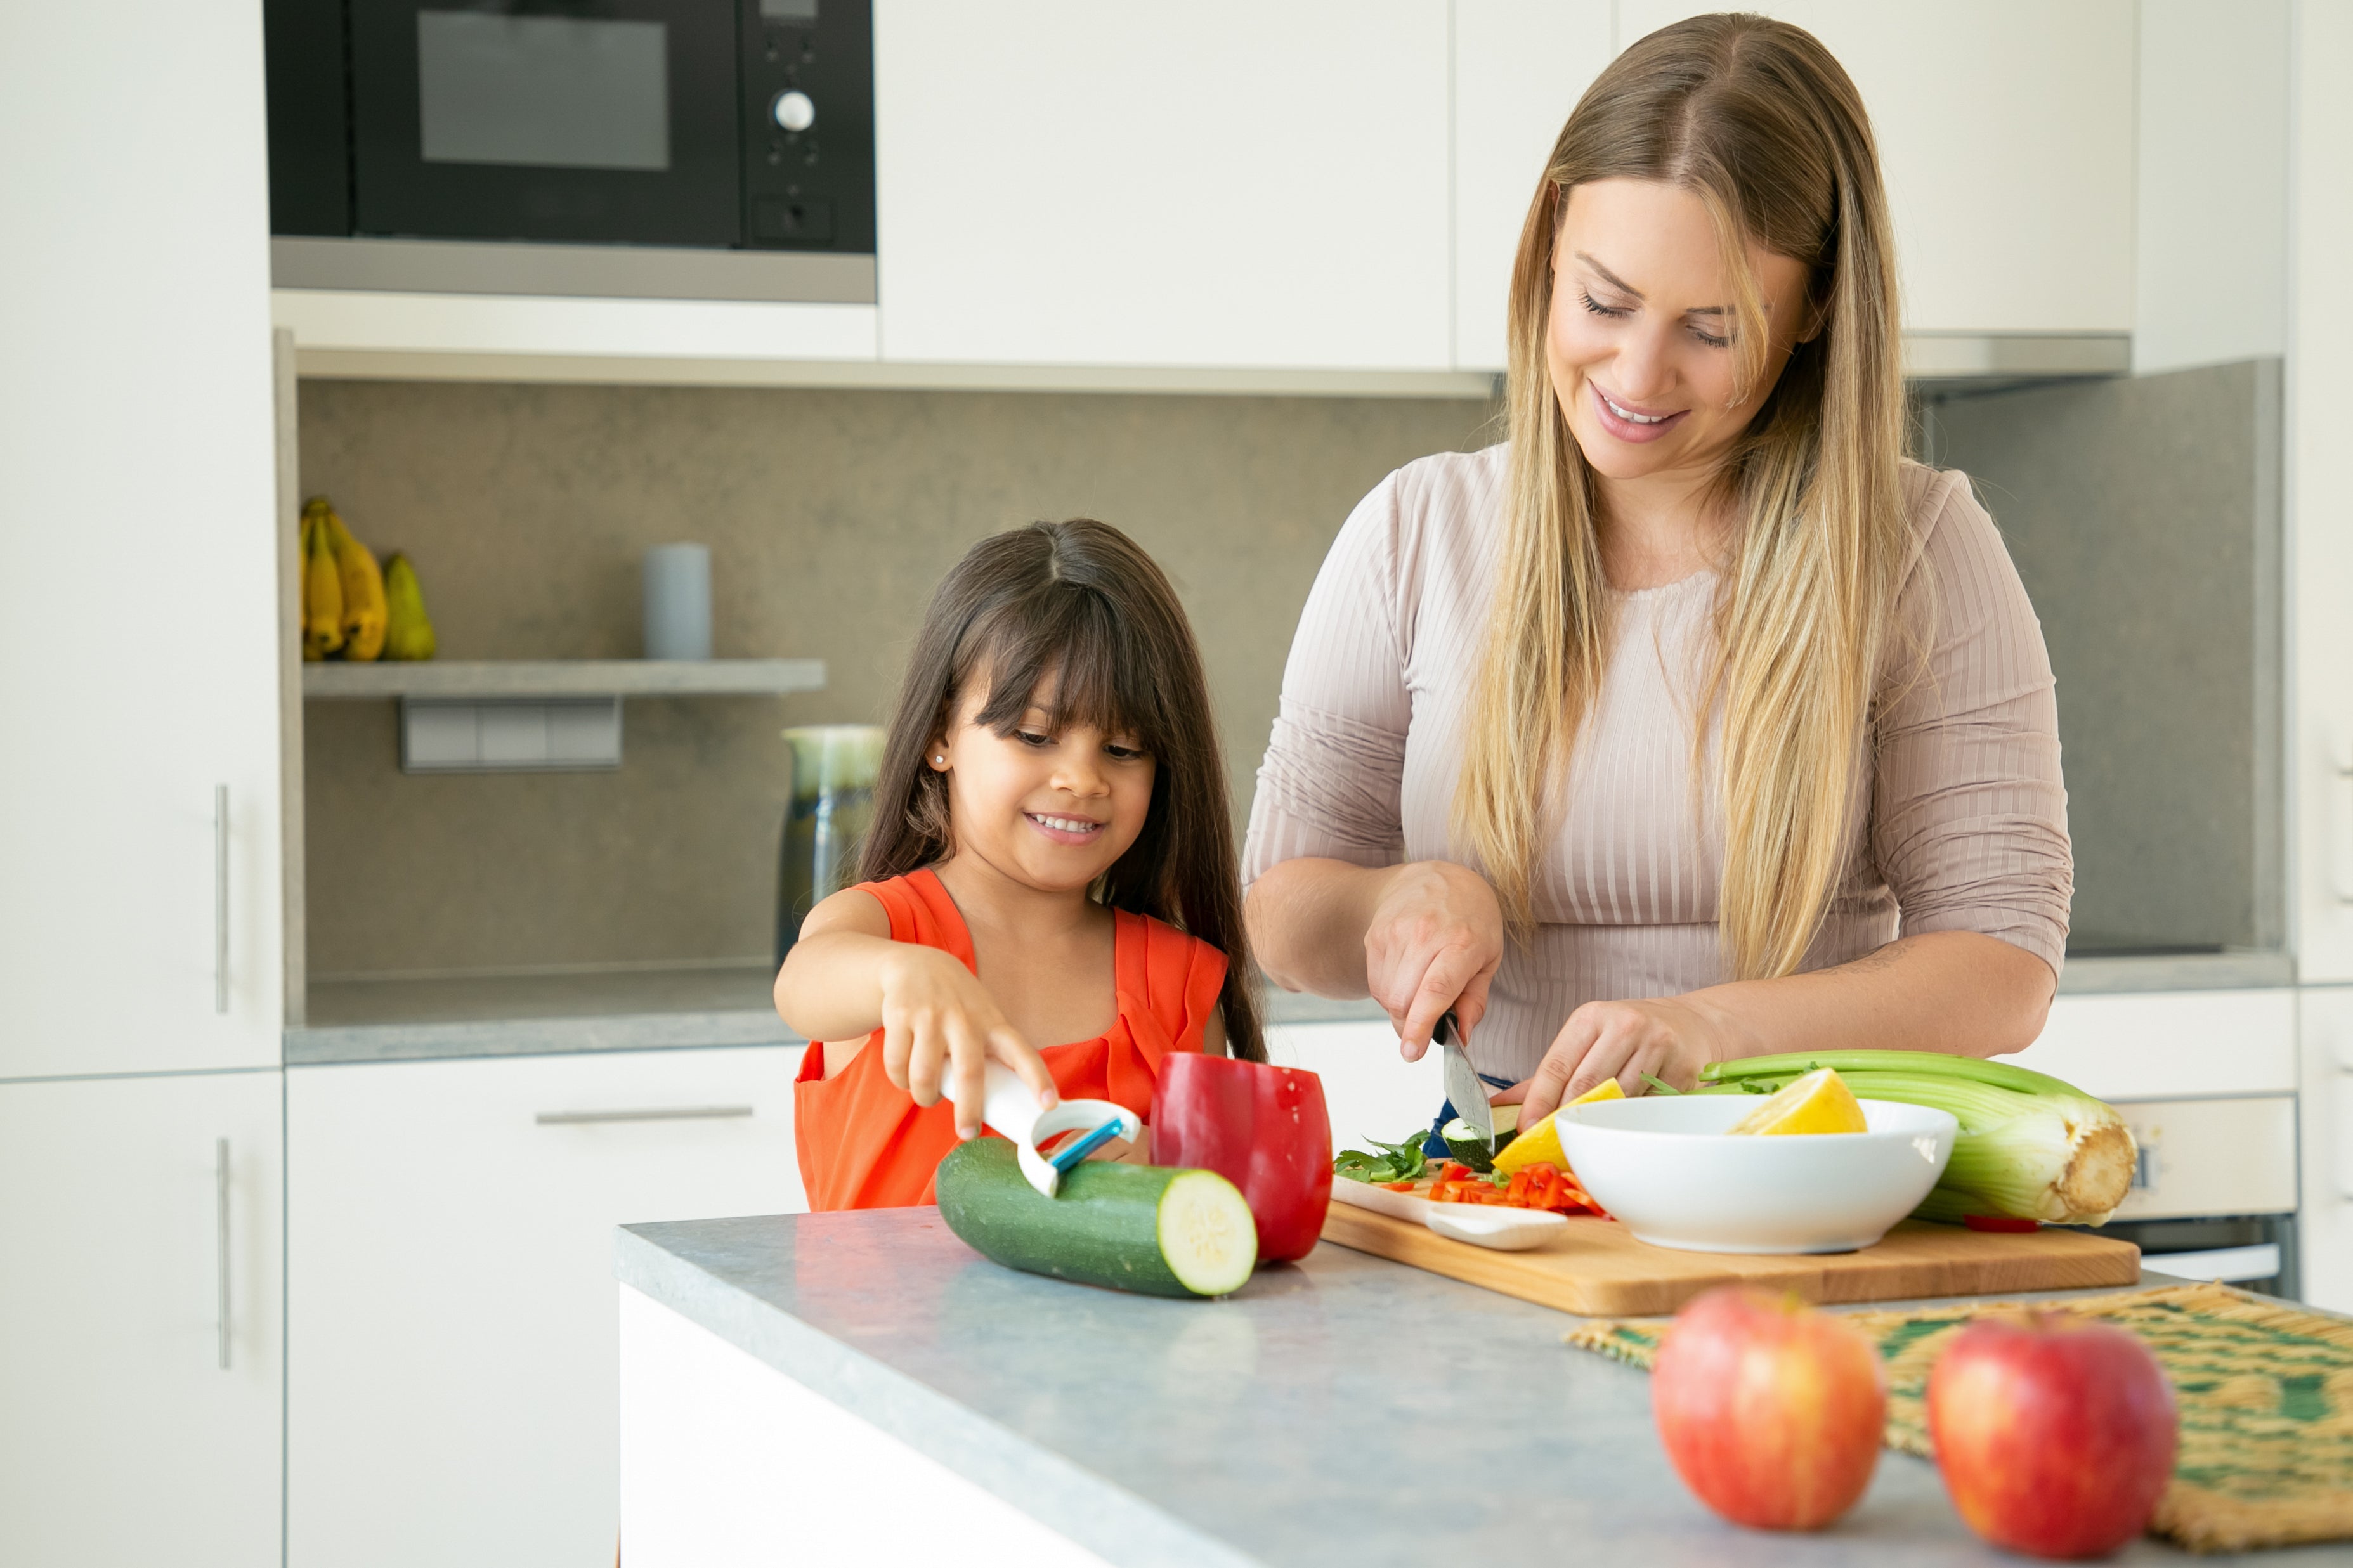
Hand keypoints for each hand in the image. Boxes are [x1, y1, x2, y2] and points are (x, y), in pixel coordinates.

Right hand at [876, 946, 1057, 1137]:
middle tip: (968, 1133)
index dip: (1038, 1079)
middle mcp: (965, 1019)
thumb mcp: (984, 1019)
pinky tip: (905, 1077)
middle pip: (970, 1073)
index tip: (1049, 1104)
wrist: (917, 964)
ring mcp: (931, 1015)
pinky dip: (900, 1080)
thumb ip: (990, 1053)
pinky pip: (896, 1064)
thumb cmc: (959, 1006)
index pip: (1023, 1053)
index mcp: (993, 1024)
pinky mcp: (900, 1015)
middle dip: (969, 1110)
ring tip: (927, 1097)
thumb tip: (996, 1107)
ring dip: (925, 1097)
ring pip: (925, 1075)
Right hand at [1361, 860, 1504, 1060]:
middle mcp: (1425, 934)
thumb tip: (1462, 1036)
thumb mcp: (1489, 957)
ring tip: (1420, 986)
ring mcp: (1395, 932)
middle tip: (1426, 1022)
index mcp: (1462, 942)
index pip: (1435, 991)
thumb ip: (1475, 1000)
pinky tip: (1406, 975)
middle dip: (1412, 1024)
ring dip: (1401, 1007)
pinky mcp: (1375, 935)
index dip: (1421, 1026)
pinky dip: (1389, 991)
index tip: (1412, 1053)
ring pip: (1387, 995)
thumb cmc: (1471, 920)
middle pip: (1404, 1001)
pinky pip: (1376, 982)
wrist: (1438, 878)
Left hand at [1504, 994, 1734, 1123]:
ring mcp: (1656, 1044)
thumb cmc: (1628, 1034)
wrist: (1690, 1023)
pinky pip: (1648, 1106)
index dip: (1538, 1101)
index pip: (1557, 1064)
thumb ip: (1547, 1074)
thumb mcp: (1587, 1040)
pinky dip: (1633, 1119)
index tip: (1525, 1128)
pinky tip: (1626, 1123)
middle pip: (1585, 1084)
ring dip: (1600, 1122)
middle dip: (1565, 1117)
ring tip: (1587, 1136)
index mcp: (1591, 1017)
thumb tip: (1502, 1104)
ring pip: (1618, 1098)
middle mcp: (1623, 1025)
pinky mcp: (1681, 1068)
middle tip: (1550, 1142)